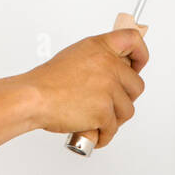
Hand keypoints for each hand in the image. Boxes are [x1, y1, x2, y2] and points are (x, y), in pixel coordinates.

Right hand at [21, 22, 148, 148]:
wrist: (33, 98)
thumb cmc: (48, 81)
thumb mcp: (76, 55)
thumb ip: (99, 58)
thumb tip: (113, 69)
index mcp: (100, 47)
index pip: (133, 40)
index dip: (140, 54)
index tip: (137, 64)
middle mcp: (107, 65)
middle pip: (136, 84)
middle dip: (125, 97)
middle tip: (109, 102)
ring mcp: (108, 88)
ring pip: (126, 109)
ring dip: (113, 118)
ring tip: (95, 117)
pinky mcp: (104, 111)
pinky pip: (113, 129)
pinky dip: (103, 134)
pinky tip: (92, 130)